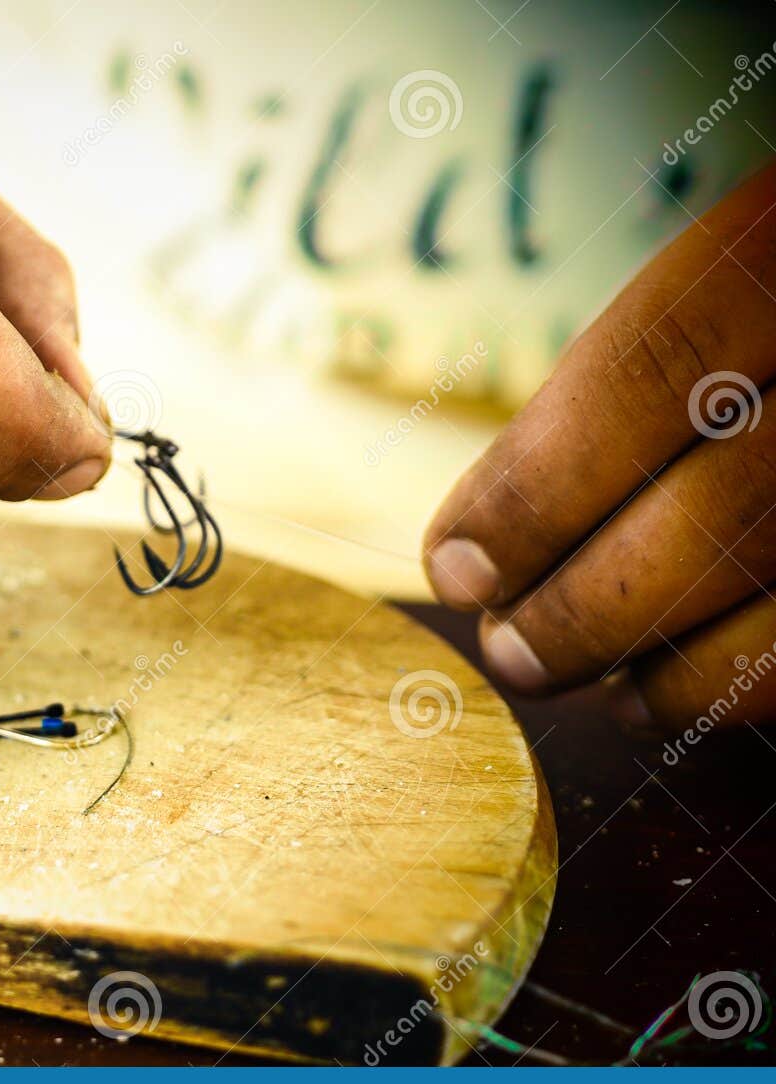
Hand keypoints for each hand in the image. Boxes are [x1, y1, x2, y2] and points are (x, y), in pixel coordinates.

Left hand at [425, 162, 775, 732]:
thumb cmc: (769, 309)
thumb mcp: (713, 280)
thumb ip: (618, 391)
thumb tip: (476, 551)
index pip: (644, 378)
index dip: (531, 492)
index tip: (452, 566)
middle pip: (722, 509)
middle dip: (582, 604)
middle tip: (504, 644)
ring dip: (648, 660)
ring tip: (556, 666)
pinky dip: (725, 690)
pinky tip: (651, 691)